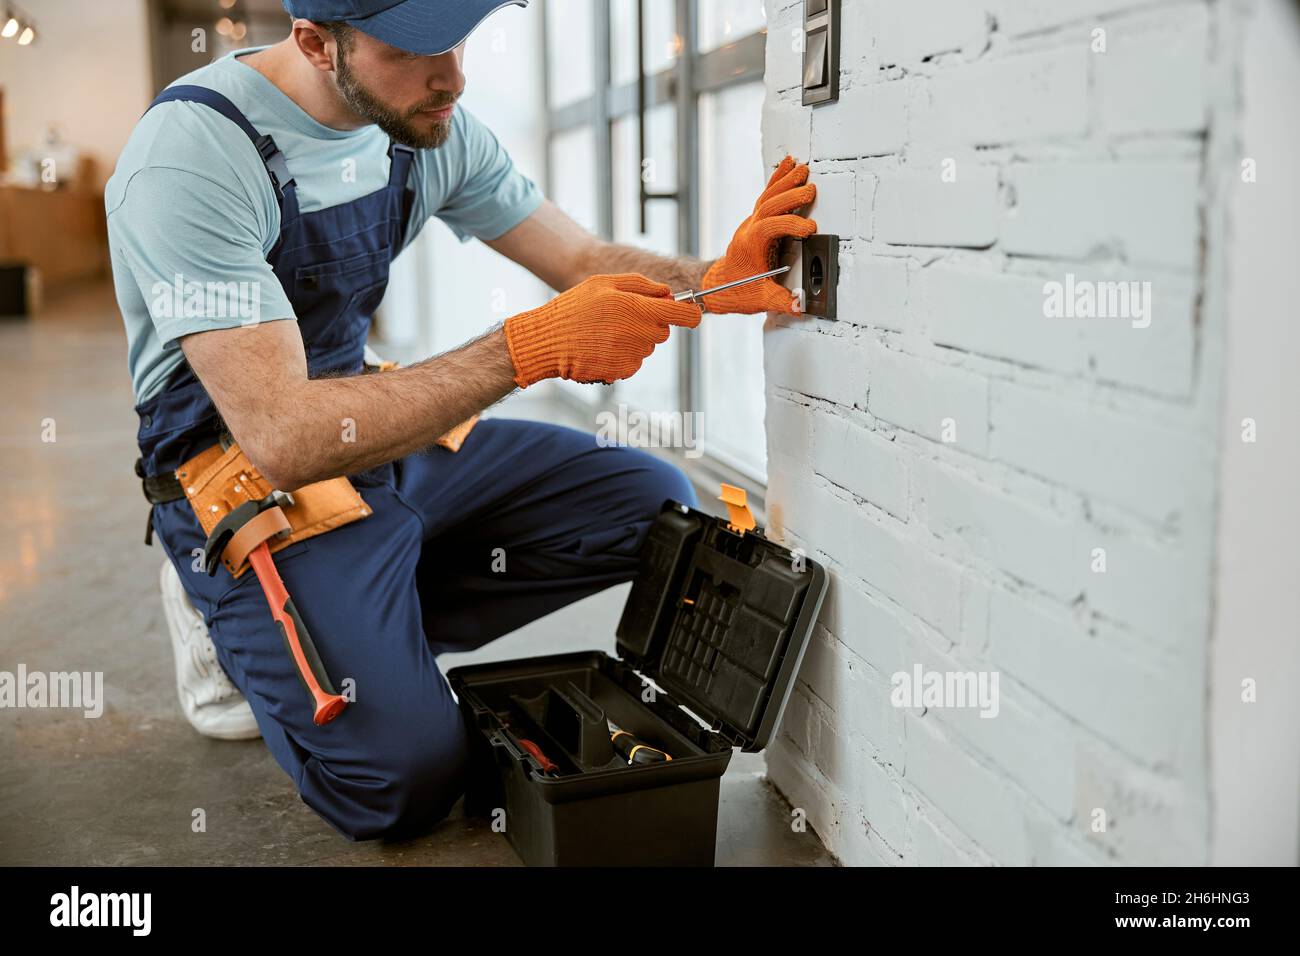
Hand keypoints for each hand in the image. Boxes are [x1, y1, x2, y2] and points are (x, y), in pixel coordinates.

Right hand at [503, 274, 701, 386]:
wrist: (547, 341)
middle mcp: (641, 334)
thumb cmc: (574, 308)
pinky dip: (623, 355)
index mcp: (639, 309)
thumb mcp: (604, 283)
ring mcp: (633, 355)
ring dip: (634, 339)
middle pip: (664, 331)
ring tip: (604, 332)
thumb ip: (640, 285)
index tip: (687, 312)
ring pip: (648, 346)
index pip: (685, 314)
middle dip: (650, 323)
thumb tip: (667, 291)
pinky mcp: (624, 371)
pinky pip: (634, 361)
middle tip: (622, 317)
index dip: (690, 313)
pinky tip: (601, 347)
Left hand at [700, 156, 816, 314]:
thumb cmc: (738, 291)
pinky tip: (789, 165)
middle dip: (789, 196)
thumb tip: (800, 305)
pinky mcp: (757, 220)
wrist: (719, 285)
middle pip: (768, 206)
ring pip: (767, 197)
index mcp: (749, 246)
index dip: (789, 225)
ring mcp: (752, 223)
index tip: (811, 229)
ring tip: (803, 168)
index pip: (769, 228)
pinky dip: (778, 179)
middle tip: (810, 190)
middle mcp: (748, 230)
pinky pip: (767, 195)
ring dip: (785, 181)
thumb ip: (782, 302)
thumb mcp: (761, 300)